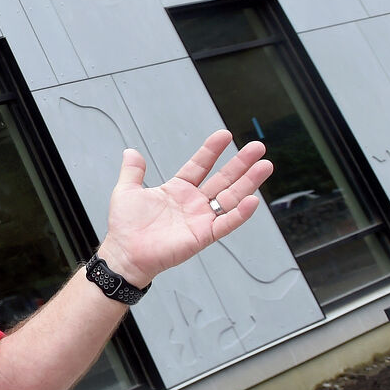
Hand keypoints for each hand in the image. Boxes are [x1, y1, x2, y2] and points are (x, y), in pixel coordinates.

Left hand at [100, 130, 272, 285]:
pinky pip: (226, 223)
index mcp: (177, 190)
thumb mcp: (127, 191)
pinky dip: (240, 213)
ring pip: (231, 197)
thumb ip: (132, 171)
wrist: (124, 254)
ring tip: (265, 166)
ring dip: (249, 182)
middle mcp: (193, 203)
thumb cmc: (125, 228)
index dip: (212, 151)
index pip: (199, 165)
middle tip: (257, 147)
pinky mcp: (204, 235)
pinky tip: (253, 200)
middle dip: (241, 163)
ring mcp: (201, 219)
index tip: (224, 135)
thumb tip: (131, 152)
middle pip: (223, 179)